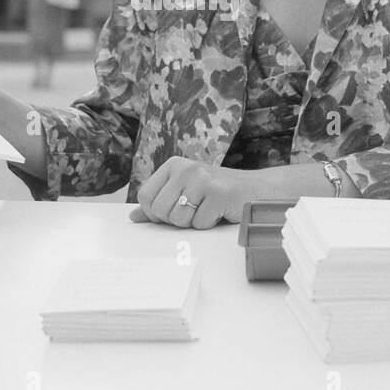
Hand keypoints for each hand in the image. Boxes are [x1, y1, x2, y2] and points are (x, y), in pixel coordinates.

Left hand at [131, 157, 255, 228]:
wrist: (256, 190)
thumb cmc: (217, 194)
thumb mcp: (185, 193)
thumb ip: (159, 203)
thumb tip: (133, 217)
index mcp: (173, 165)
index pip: (145, 197)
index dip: (156, 213)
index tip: (173, 212)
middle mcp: (186, 168)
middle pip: (159, 210)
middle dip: (175, 220)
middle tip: (195, 211)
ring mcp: (202, 179)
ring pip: (178, 219)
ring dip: (193, 223)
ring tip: (207, 209)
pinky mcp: (218, 193)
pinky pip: (199, 224)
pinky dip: (209, 224)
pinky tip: (219, 212)